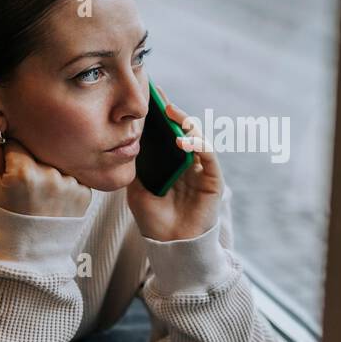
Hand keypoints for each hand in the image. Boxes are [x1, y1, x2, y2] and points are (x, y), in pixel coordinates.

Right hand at [0, 127, 91, 217]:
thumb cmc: (10, 214)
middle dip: (32, 161)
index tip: (12, 170)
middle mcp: (49, 174)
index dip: (12, 155)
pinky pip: (72, 175)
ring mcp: (70, 183)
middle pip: (39, 151)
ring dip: (50, 170)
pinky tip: (56, 198)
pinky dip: (64, 183)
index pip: (17, 143)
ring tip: (42, 194)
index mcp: (23, 171)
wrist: (34, 248)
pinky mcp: (85, 192)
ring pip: (57, 161)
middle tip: (29, 184)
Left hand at [126, 87, 223, 241]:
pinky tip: (183, 140)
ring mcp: (200, 169)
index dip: (159, 114)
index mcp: (169, 162)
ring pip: (198, 137)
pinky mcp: (212, 179)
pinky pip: (208, 155)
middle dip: (173, 111)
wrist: (170, 245)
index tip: (148, 96)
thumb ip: (136, 166)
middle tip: (159, 96)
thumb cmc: (154, 220)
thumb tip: (128, 139)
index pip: (166, 132)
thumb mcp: (136, 189)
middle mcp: (186, 162)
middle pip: (183, 129)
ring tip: (171, 112)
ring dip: (186, 121)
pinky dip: (198, 144)